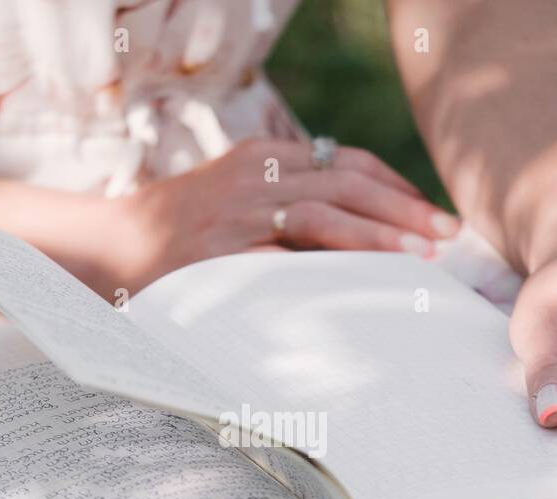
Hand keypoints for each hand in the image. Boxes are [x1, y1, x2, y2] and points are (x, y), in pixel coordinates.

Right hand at [110, 137, 459, 291]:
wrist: (109, 247)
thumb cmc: (179, 234)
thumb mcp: (236, 202)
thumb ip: (286, 206)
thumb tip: (351, 233)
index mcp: (264, 157)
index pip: (348, 161)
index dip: (396, 187)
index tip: (429, 215)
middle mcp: (258, 174)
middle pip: (349, 181)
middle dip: (405, 208)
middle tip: (447, 234)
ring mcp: (241, 210)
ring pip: (328, 211)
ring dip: (380, 233)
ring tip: (420, 254)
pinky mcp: (226, 248)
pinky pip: (289, 255)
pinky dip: (331, 266)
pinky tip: (362, 283)